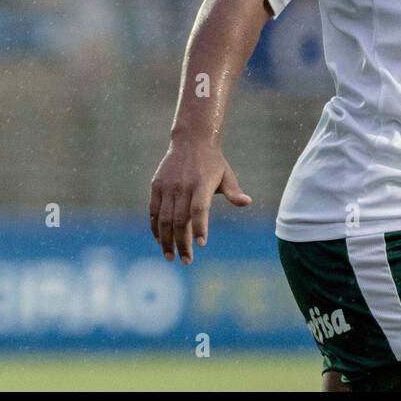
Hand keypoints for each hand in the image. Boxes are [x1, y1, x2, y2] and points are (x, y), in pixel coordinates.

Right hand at [149, 140, 251, 263]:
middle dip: (182, 243)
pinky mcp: (156, 186)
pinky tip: (160, 240)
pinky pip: (153, 211)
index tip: (202, 244)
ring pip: (163, 219)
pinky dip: (155, 228)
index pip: (199, 210)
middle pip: (179, 220)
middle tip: (186, 261)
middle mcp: (182, 186)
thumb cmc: (213, 162)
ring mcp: (167, 187)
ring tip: (170, 256)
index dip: (199, 227)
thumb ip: (234, 192)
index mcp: (201, 184)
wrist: (191, 140)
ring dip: (166, 240)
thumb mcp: (226, 175)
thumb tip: (247, 202)